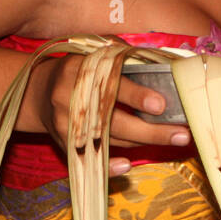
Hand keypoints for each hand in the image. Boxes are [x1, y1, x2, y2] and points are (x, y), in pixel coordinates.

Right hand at [33, 53, 192, 174]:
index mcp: (79, 70)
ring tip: (173, 140)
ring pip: (108, 139)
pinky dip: (108, 164)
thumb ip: (122, 56)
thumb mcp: (95, 53)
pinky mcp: (63, 143)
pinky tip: (127, 166)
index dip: (136, 95)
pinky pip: (89, 158)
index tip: (160, 105)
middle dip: (150, 129)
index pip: (112, 84)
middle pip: (113, 120)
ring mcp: (65, 123)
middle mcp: (70, 98)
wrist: (38, 92)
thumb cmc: (79, 69)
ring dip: (142, 143)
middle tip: (181, 134)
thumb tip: (161, 64)